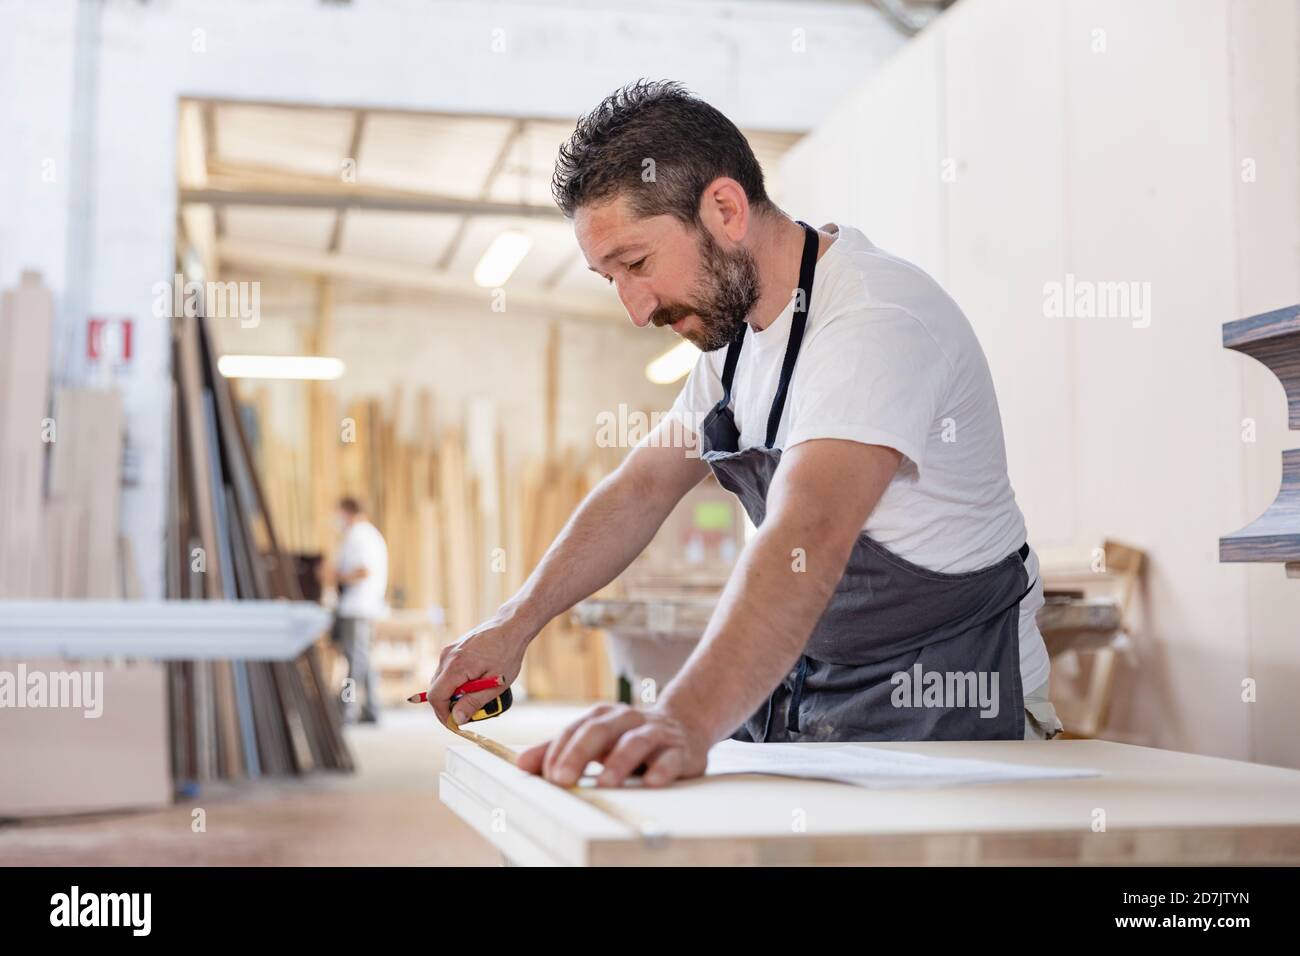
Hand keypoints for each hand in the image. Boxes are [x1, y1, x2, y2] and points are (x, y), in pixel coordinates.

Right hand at [427, 613, 530, 725]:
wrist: (511, 626)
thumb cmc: (507, 653)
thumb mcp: (495, 684)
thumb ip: (474, 702)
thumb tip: (456, 720)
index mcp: (455, 666)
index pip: (435, 697)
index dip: (443, 715)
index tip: (456, 724)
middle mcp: (447, 657)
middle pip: (435, 690)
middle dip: (448, 706)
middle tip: (468, 713)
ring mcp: (448, 651)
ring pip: (441, 681)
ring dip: (453, 694)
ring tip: (475, 696)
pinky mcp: (453, 649)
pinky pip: (447, 672)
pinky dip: (456, 682)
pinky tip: (474, 682)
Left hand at [516, 703, 710, 787]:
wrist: (683, 724)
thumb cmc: (628, 736)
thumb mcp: (594, 740)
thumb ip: (558, 751)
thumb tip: (521, 764)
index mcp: (603, 717)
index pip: (575, 730)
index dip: (558, 752)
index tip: (545, 776)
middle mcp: (627, 719)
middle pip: (600, 731)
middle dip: (578, 755)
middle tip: (561, 779)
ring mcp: (655, 733)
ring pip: (635, 742)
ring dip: (619, 762)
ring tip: (605, 783)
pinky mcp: (680, 750)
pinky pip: (670, 758)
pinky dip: (661, 770)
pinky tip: (651, 782)